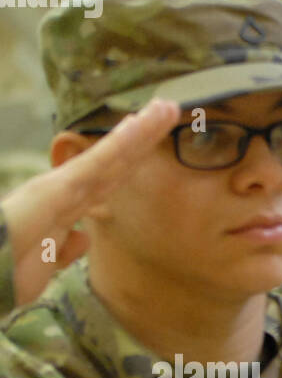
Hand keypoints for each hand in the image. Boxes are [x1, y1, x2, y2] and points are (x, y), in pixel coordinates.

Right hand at [1, 98, 179, 305]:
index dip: (132, 159)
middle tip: (170, 109)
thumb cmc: (3, 270)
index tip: (153, 139)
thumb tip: (82, 237)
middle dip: (144, 136)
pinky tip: (138, 126)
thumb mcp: (44, 264)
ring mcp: (61, 187)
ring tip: (167, 107)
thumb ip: (64, 249)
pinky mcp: (56, 190)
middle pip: (116, 161)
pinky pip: (95, 165)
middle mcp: (65, 192)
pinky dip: (118, 145)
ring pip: (111, 156)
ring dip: (140, 131)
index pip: (108, 179)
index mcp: (65, 208)